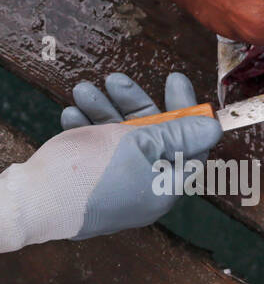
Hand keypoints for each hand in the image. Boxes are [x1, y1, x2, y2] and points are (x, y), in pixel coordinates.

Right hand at [58, 72, 222, 237]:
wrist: (30, 205)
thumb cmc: (87, 175)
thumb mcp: (138, 144)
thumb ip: (178, 134)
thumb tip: (213, 128)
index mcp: (166, 187)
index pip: (190, 146)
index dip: (185, 111)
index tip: (173, 80)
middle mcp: (145, 191)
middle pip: (152, 139)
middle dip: (132, 105)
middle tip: (115, 79)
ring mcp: (115, 190)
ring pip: (119, 142)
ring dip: (103, 112)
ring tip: (83, 90)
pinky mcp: (88, 186)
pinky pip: (95, 154)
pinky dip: (86, 131)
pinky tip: (71, 115)